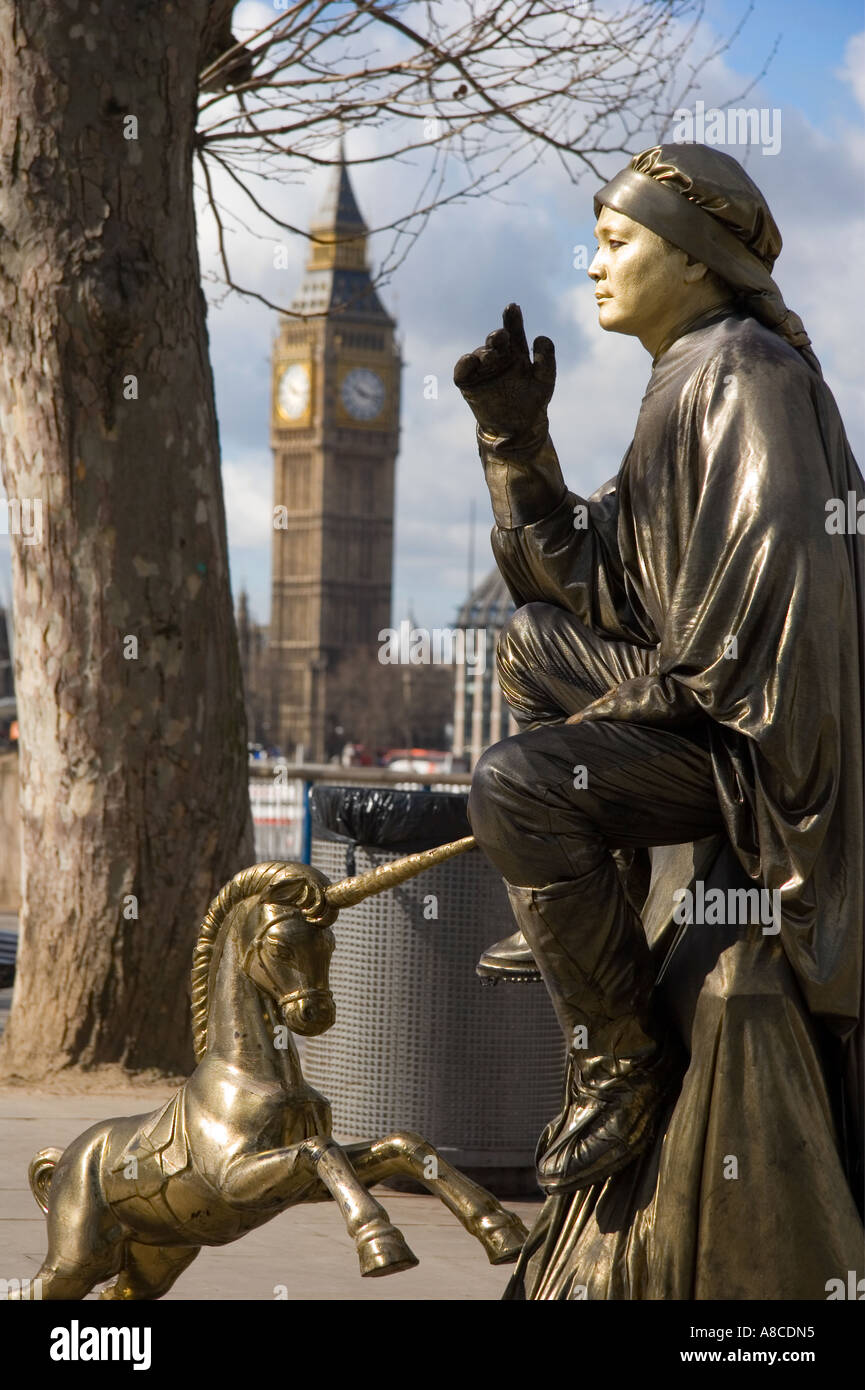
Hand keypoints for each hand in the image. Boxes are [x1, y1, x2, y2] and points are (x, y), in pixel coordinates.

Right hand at [453, 303, 555, 440]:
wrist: (517, 430)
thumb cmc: (533, 402)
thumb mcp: (544, 381)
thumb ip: (546, 360)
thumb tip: (540, 337)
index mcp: (516, 352)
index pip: (514, 331)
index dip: (513, 318)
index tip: (513, 307)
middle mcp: (498, 357)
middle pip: (495, 339)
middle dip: (497, 336)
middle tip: (502, 336)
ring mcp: (482, 369)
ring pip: (480, 354)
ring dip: (485, 352)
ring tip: (492, 355)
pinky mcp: (469, 382)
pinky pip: (463, 370)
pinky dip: (465, 364)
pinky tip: (471, 360)